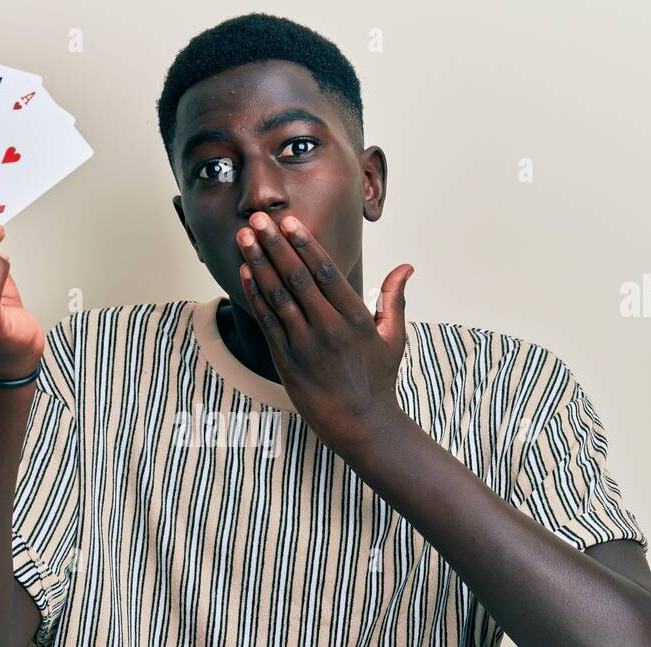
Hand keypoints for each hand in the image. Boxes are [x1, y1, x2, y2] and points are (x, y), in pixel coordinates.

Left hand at [235, 211, 413, 451]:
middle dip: (274, 245)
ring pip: (277, 296)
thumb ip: (394, 298)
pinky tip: (245, 272)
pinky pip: (266, 321)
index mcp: (355, 318)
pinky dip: (254, 294)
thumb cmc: (377, 378)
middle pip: (296, 278)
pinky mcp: (286, 359)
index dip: (304, 244)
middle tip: (257, 217)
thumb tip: (406, 267)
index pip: (325, 272)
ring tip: (244, 237)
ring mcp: (304, 344)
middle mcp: (328, 329)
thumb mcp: (393, 337)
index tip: (289, 221)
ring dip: (258, 264)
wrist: (358, 424)